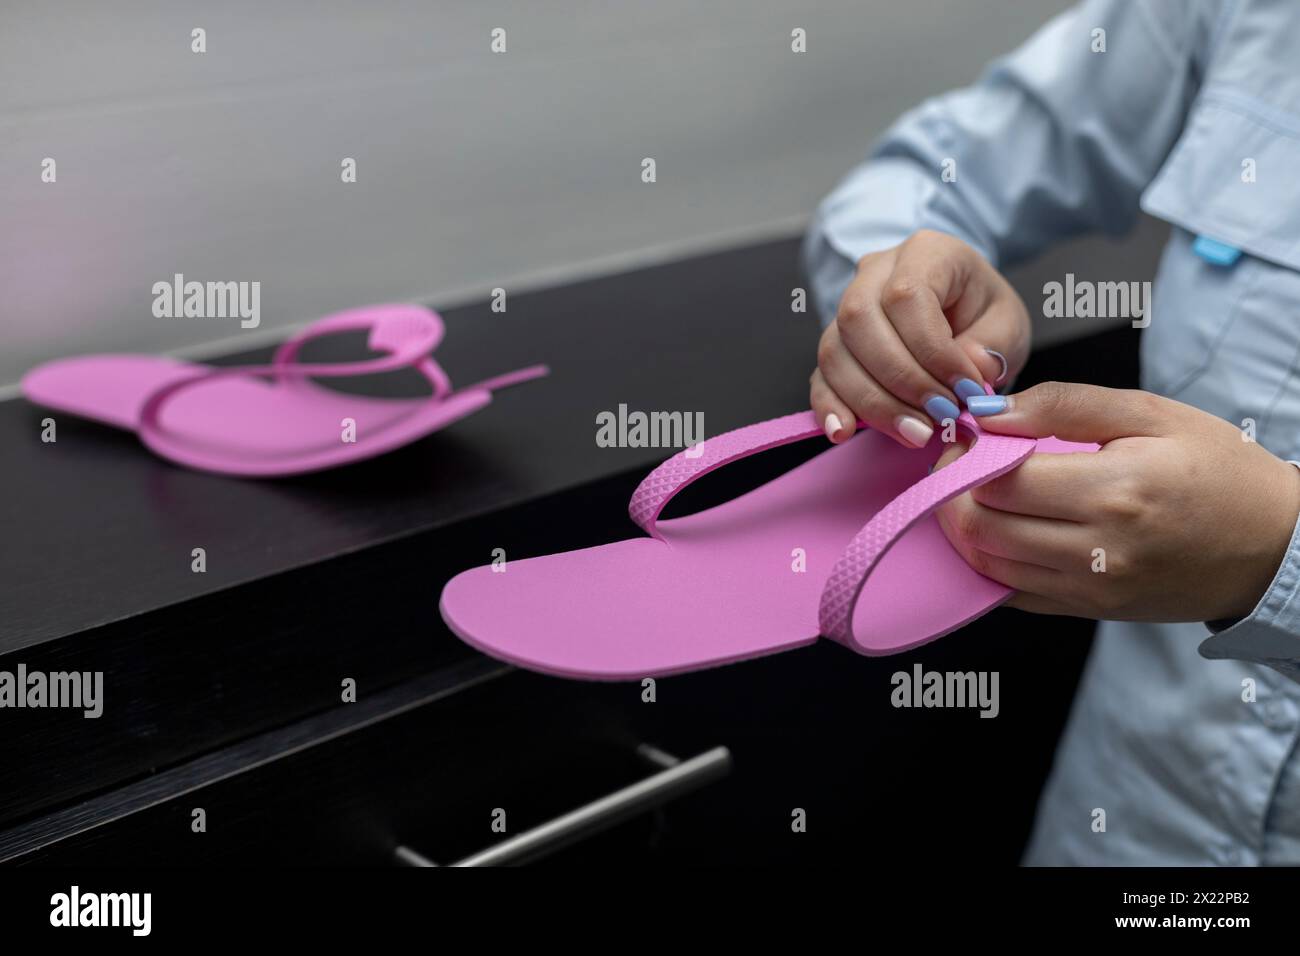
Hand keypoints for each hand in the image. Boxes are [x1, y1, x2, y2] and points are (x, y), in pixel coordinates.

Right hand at [810, 230, 1030, 447]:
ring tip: (915, 432)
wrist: (958, 313)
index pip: (907, 296)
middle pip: (859, 321)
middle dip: (900, 379)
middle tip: (939, 416)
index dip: (932, 351)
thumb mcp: (1008, 321)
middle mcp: (873, 273)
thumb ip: (996, 343)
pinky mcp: (836, 346)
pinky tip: (846, 432)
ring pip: (835, 351)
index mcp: (924, 253)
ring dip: (873, 401)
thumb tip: (971, 368)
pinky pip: (820, 375)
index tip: (964, 390)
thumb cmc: (982, 313)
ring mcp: (845, 308)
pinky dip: (830, 407)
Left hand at [934, 382, 1299, 622]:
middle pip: (983, 524)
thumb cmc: (1217, 470)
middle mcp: (1099, 549)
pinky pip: (1011, 594)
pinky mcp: (1090, 611)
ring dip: (964, 526)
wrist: (1273, 545)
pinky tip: (998, 529)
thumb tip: (991, 410)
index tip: (966, 435)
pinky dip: (989, 562)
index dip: (966, 455)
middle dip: (953, 490)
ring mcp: (1092, 589)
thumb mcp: (1152, 414)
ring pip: (987, 563)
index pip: (1000, 479)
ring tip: (974, 492)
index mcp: (1116, 490)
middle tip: (959, 462)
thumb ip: (1065, 404)